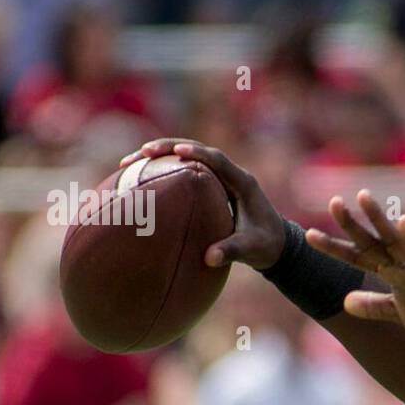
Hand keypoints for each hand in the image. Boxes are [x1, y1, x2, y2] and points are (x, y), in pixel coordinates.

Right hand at [119, 139, 285, 269]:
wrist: (276, 244)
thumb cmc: (266, 245)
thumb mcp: (252, 249)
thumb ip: (233, 251)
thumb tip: (210, 258)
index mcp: (243, 182)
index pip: (218, 160)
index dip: (198, 153)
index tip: (176, 151)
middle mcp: (230, 175)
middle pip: (197, 150)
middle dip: (168, 147)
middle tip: (142, 152)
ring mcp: (219, 178)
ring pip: (187, 158)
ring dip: (159, 157)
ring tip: (128, 164)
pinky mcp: (210, 186)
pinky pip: (184, 172)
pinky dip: (162, 173)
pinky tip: (136, 181)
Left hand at [308, 190, 404, 340]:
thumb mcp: (398, 312)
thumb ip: (373, 305)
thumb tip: (344, 301)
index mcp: (391, 271)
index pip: (357, 256)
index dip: (334, 247)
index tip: (309, 234)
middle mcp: (402, 264)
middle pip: (372, 240)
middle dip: (352, 223)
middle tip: (332, 201)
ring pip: (395, 240)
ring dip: (380, 219)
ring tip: (364, 197)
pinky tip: (403, 222)